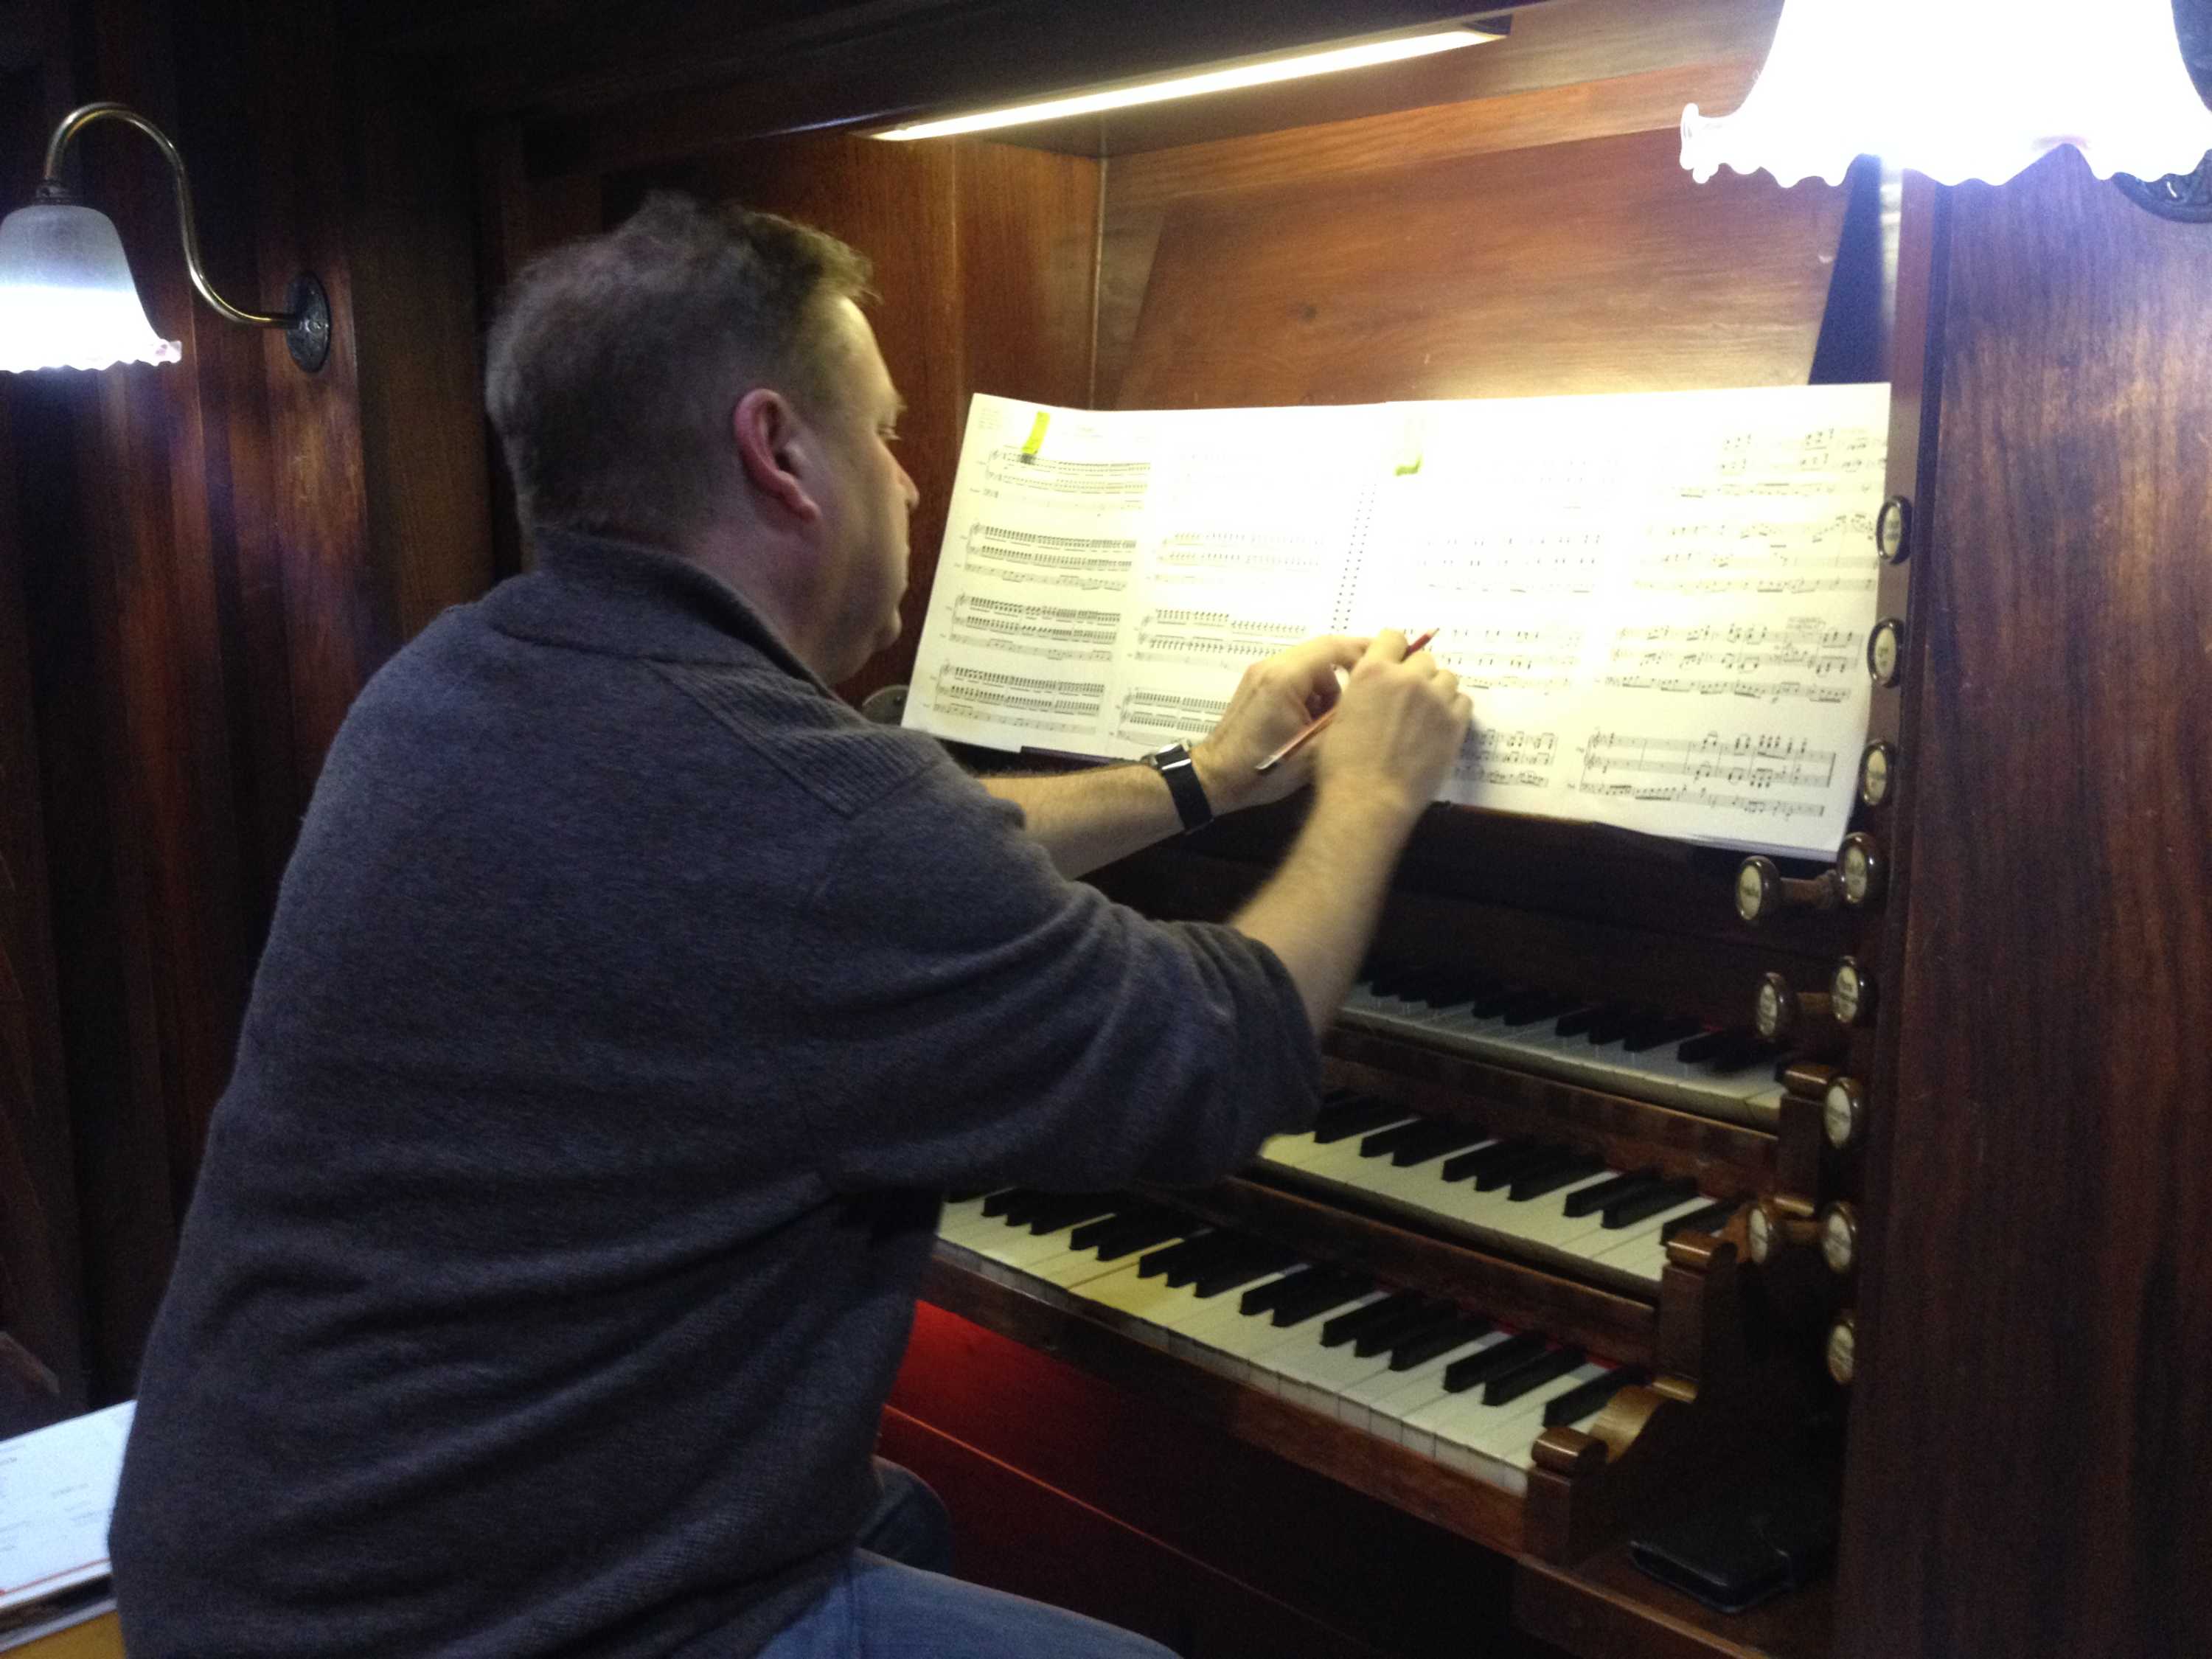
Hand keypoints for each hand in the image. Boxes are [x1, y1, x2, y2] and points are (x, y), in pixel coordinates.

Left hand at [1191, 635, 1368, 812]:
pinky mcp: (1257, 684)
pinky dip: (1311, 691)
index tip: (1390, 663)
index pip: (1335, 647)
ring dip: (1329, 684)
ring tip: (1334, 718)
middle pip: (1323, 651)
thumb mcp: (1314, 751)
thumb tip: (1370, 699)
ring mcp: (1261, 673)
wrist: (1215, 779)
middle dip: (1350, 669)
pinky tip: (1314, 719)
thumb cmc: (1262, 771)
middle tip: (1371, 689)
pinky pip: (1294, 675)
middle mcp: (1271, 667)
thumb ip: (1344, 719)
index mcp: (1285, 678)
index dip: (1366, 652)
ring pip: (1310, 664)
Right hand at [1313, 630, 1472, 826]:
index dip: (1394, 650)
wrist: (1369, 800)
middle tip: (1407, 698)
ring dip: (1437, 690)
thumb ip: (1361, 692)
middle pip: (1424, 658)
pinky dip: (1453, 709)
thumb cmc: (1343, 766)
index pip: (1393, 637)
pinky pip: (1463, 701)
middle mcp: (1407, 679)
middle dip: (1416, 674)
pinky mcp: (1455, 723)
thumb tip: (1372, 689)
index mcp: (1372, 672)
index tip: (1394, 663)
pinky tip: (1438, 726)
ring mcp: (1435, 700)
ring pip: (1446, 678)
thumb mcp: (1340, 717)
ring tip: (1425, 713)